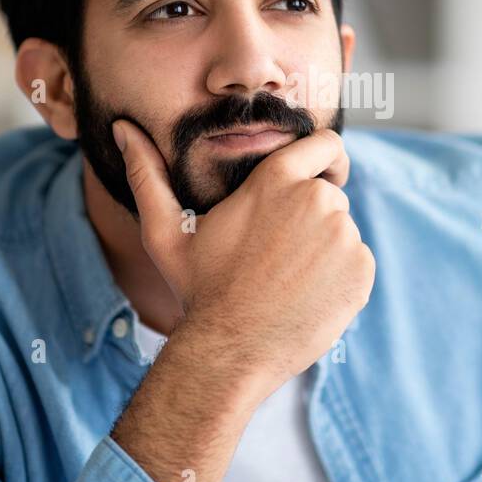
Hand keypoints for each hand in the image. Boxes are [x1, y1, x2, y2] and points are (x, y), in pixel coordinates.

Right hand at [113, 122, 374, 401]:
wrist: (229, 352)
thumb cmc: (198, 291)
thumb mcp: (165, 232)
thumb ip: (147, 175)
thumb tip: (120, 129)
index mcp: (277, 179)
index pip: (326, 143)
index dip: (326, 158)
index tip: (321, 176)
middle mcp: (317, 200)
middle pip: (329, 196)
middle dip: (311, 219)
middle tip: (277, 256)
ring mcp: (344, 237)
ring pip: (343, 233)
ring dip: (324, 251)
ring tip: (286, 282)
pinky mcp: (361, 272)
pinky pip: (357, 265)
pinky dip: (340, 280)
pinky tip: (305, 299)